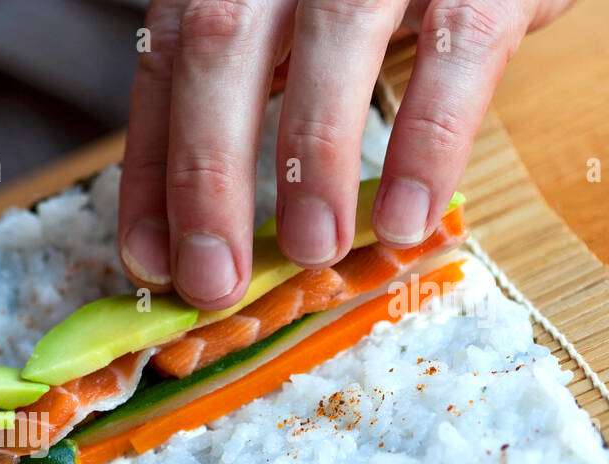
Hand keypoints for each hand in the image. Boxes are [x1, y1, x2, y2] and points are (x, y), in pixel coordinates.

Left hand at [118, 0, 574, 306]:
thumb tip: (185, 245)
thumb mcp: (289, 39)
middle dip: (208, 176)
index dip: (151, 167)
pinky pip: (457, 50)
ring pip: (334, 37)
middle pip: (221, 46)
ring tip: (311, 251)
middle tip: (216, 282)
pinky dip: (426, 143)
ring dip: (313, 161)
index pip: (166, 62)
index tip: (151, 264)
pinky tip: (405, 218)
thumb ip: (236, 114)